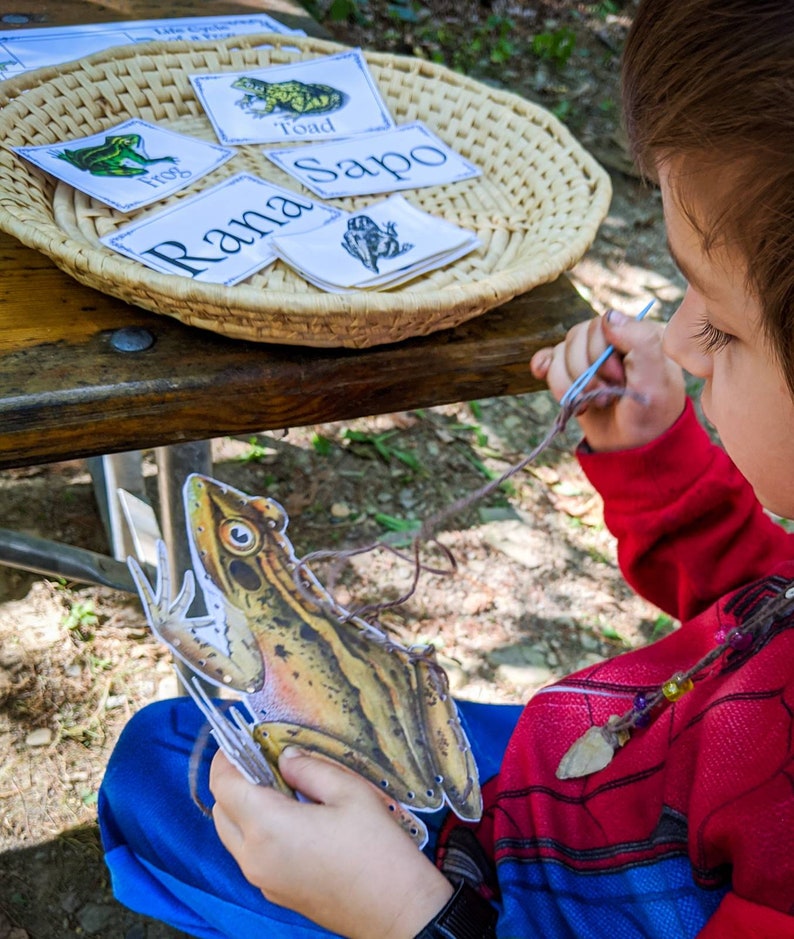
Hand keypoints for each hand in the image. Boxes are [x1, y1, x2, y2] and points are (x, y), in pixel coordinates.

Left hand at [209, 748, 453, 938]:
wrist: (398, 912)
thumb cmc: (377, 849)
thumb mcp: (349, 793)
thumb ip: (309, 768)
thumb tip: (284, 756)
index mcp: (267, 827)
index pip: (223, 785)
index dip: (227, 757)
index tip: (243, 738)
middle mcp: (254, 857)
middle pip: (221, 810)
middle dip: (234, 780)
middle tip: (265, 759)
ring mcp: (263, 880)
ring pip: (232, 834)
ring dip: (244, 806)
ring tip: (281, 786)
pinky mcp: (276, 893)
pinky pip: (250, 854)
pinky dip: (256, 830)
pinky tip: (292, 817)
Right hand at [530, 309, 685, 451]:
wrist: (635, 448)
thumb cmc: (651, 413)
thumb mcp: (655, 379)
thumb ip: (641, 341)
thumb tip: (609, 316)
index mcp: (636, 332)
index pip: (601, 325)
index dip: (601, 355)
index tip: (619, 380)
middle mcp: (611, 339)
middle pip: (576, 338)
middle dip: (586, 374)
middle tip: (607, 397)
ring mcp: (589, 356)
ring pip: (560, 352)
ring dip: (570, 383)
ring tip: (591, 402)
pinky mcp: (572, 372)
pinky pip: (548, 359)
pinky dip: (545, 368)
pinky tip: (542, 374)